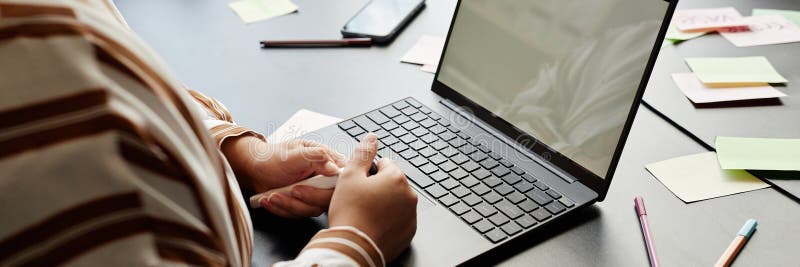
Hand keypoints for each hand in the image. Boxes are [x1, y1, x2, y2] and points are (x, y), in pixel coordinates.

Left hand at [222, 136, 344, 217]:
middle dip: (308, 197)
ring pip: (312, 209)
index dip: (335, 186)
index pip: (342, 178)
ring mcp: (314, 194)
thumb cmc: (274, 157)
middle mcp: (323, 180)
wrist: (255, 169)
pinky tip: (269, 200)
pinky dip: (281, 209)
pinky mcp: (303, 205)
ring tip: (273, 196)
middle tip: (293, 190)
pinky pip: (298, 214)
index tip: (316, 185)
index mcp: (327, 161)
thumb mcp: (295, 153)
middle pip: (328, 198)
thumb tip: (335, 168)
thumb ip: (317, 157)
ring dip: (290, 204)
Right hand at [328, 134, 417, 260]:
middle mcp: (409, 195)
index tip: (359, 185)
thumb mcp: (350, 176)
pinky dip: (389, 221)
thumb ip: (363, 153)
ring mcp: (411, 215)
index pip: (384, 164)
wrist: (353, 247)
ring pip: (396, 201)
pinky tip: (373, 225)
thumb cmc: (350, 213)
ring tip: (366, 214)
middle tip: (360, 200)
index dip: (368, 173)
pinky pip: (399, 220)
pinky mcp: (409, 232)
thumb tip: (372, 138)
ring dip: (384, 204)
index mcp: (396, 177)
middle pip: (392, 183)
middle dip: (378, 188)